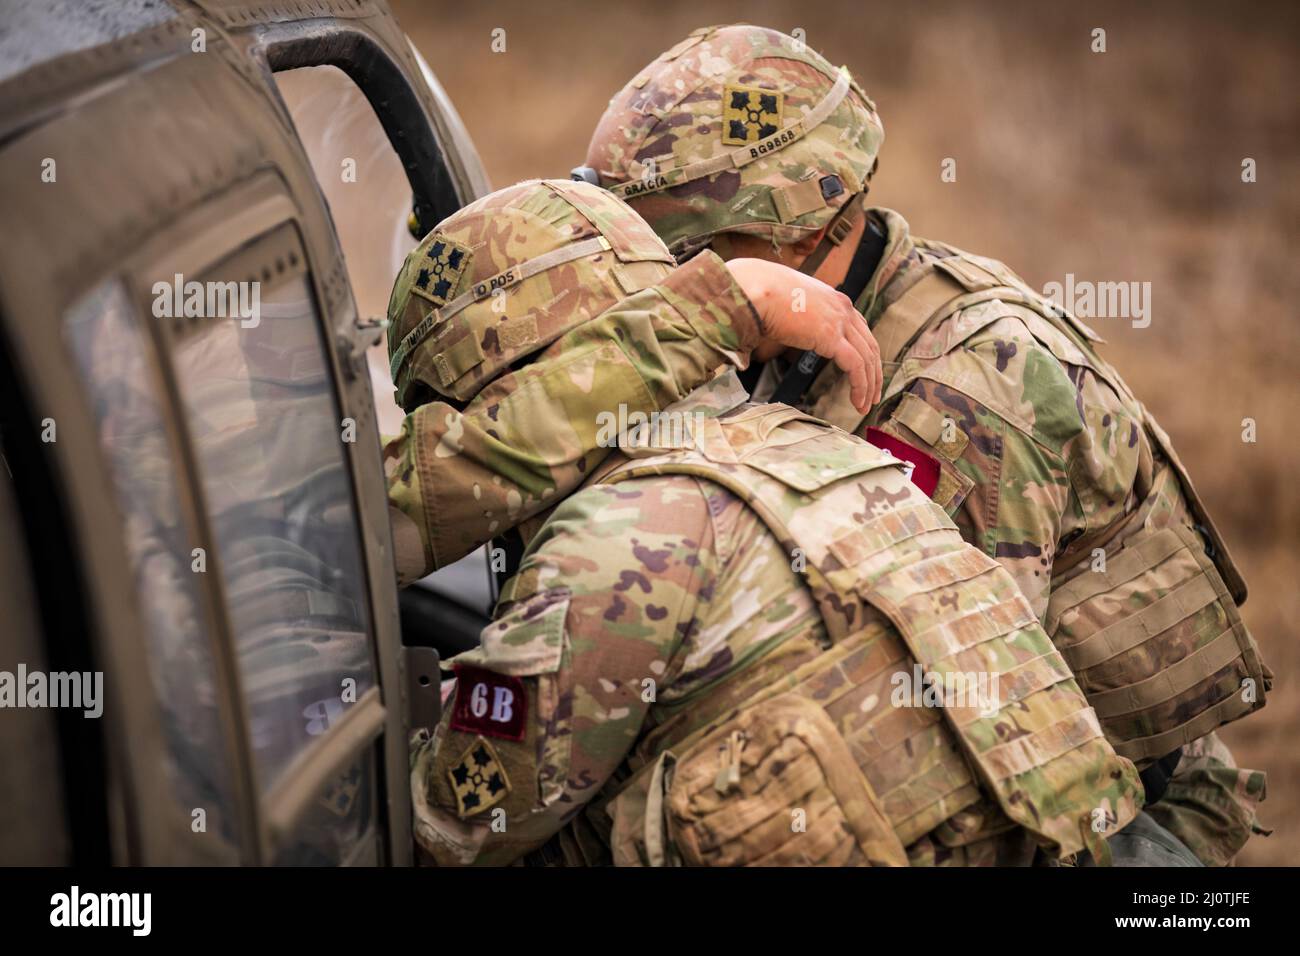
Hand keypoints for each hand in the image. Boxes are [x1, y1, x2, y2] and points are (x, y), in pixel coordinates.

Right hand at [726, 257, 881, 411]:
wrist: (755, 289)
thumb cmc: (761, 295)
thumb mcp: (787, 305)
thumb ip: (792, 319)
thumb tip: (774, 332)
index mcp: (835, 300)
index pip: (861, 330)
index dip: (866, 354)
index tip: (865, 373)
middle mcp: (843, 308)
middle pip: (870, 346)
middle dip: (874, 374)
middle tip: (872, 396)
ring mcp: (840, 321)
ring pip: (867, 359)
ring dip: (869, 386)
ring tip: (864, 406)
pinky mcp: (832, 336)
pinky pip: (856, 366)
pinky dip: (860, 386)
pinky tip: (857, 402)